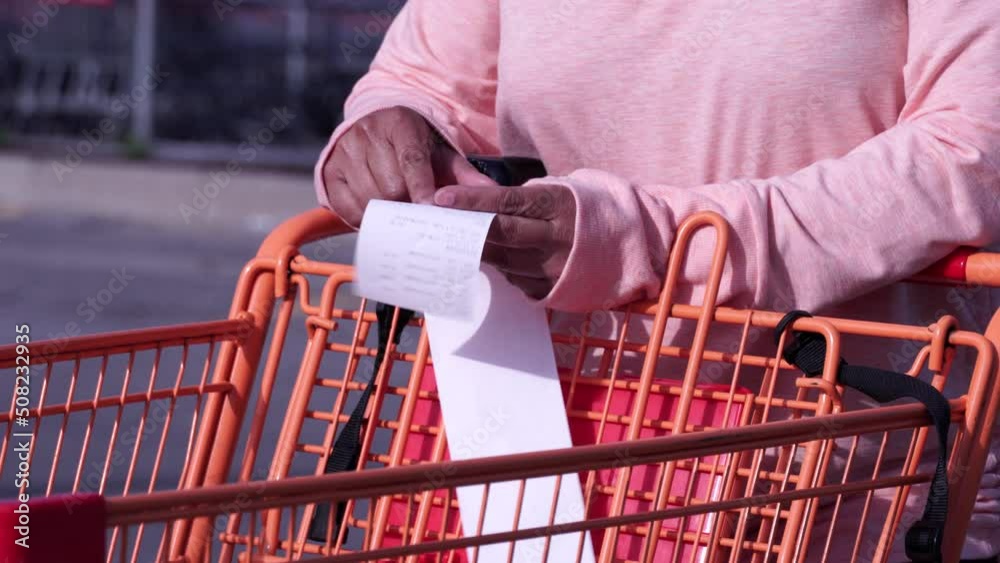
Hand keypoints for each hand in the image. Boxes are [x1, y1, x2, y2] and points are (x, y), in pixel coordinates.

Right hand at [323, 107, 493, 226]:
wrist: (374, 125)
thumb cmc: (414, 144)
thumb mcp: (440, 152)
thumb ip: (464, 175)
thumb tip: (491, 196)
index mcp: (400, 123)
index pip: (412, 161)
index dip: (422, 189)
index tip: (432, 210)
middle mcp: (368, 132)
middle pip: (389, 186)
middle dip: (406, 207)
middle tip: (418, 218)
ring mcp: (345, 151)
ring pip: (367, 198)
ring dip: (385, 215)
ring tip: (399, 217)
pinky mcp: (329, 170)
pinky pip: (344, 206)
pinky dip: (362, 218)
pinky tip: (376, 216)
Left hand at [434, 183, 576, 299]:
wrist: (628, 243)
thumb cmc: (583, 209)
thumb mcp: (560, 192)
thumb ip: (524, 200)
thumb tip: (479, 207)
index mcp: (558, 206)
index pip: (507, 202)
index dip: (472, 200)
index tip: (442, 198)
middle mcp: (557, 238)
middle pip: (502, 234)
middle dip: (468, 230)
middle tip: (442, 225)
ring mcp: (555, 267)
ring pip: (504, 260)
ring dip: (479, 251)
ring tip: (459, 241)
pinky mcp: (553, 289)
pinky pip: (515, 279)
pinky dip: (501, 268)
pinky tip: (494, 258)